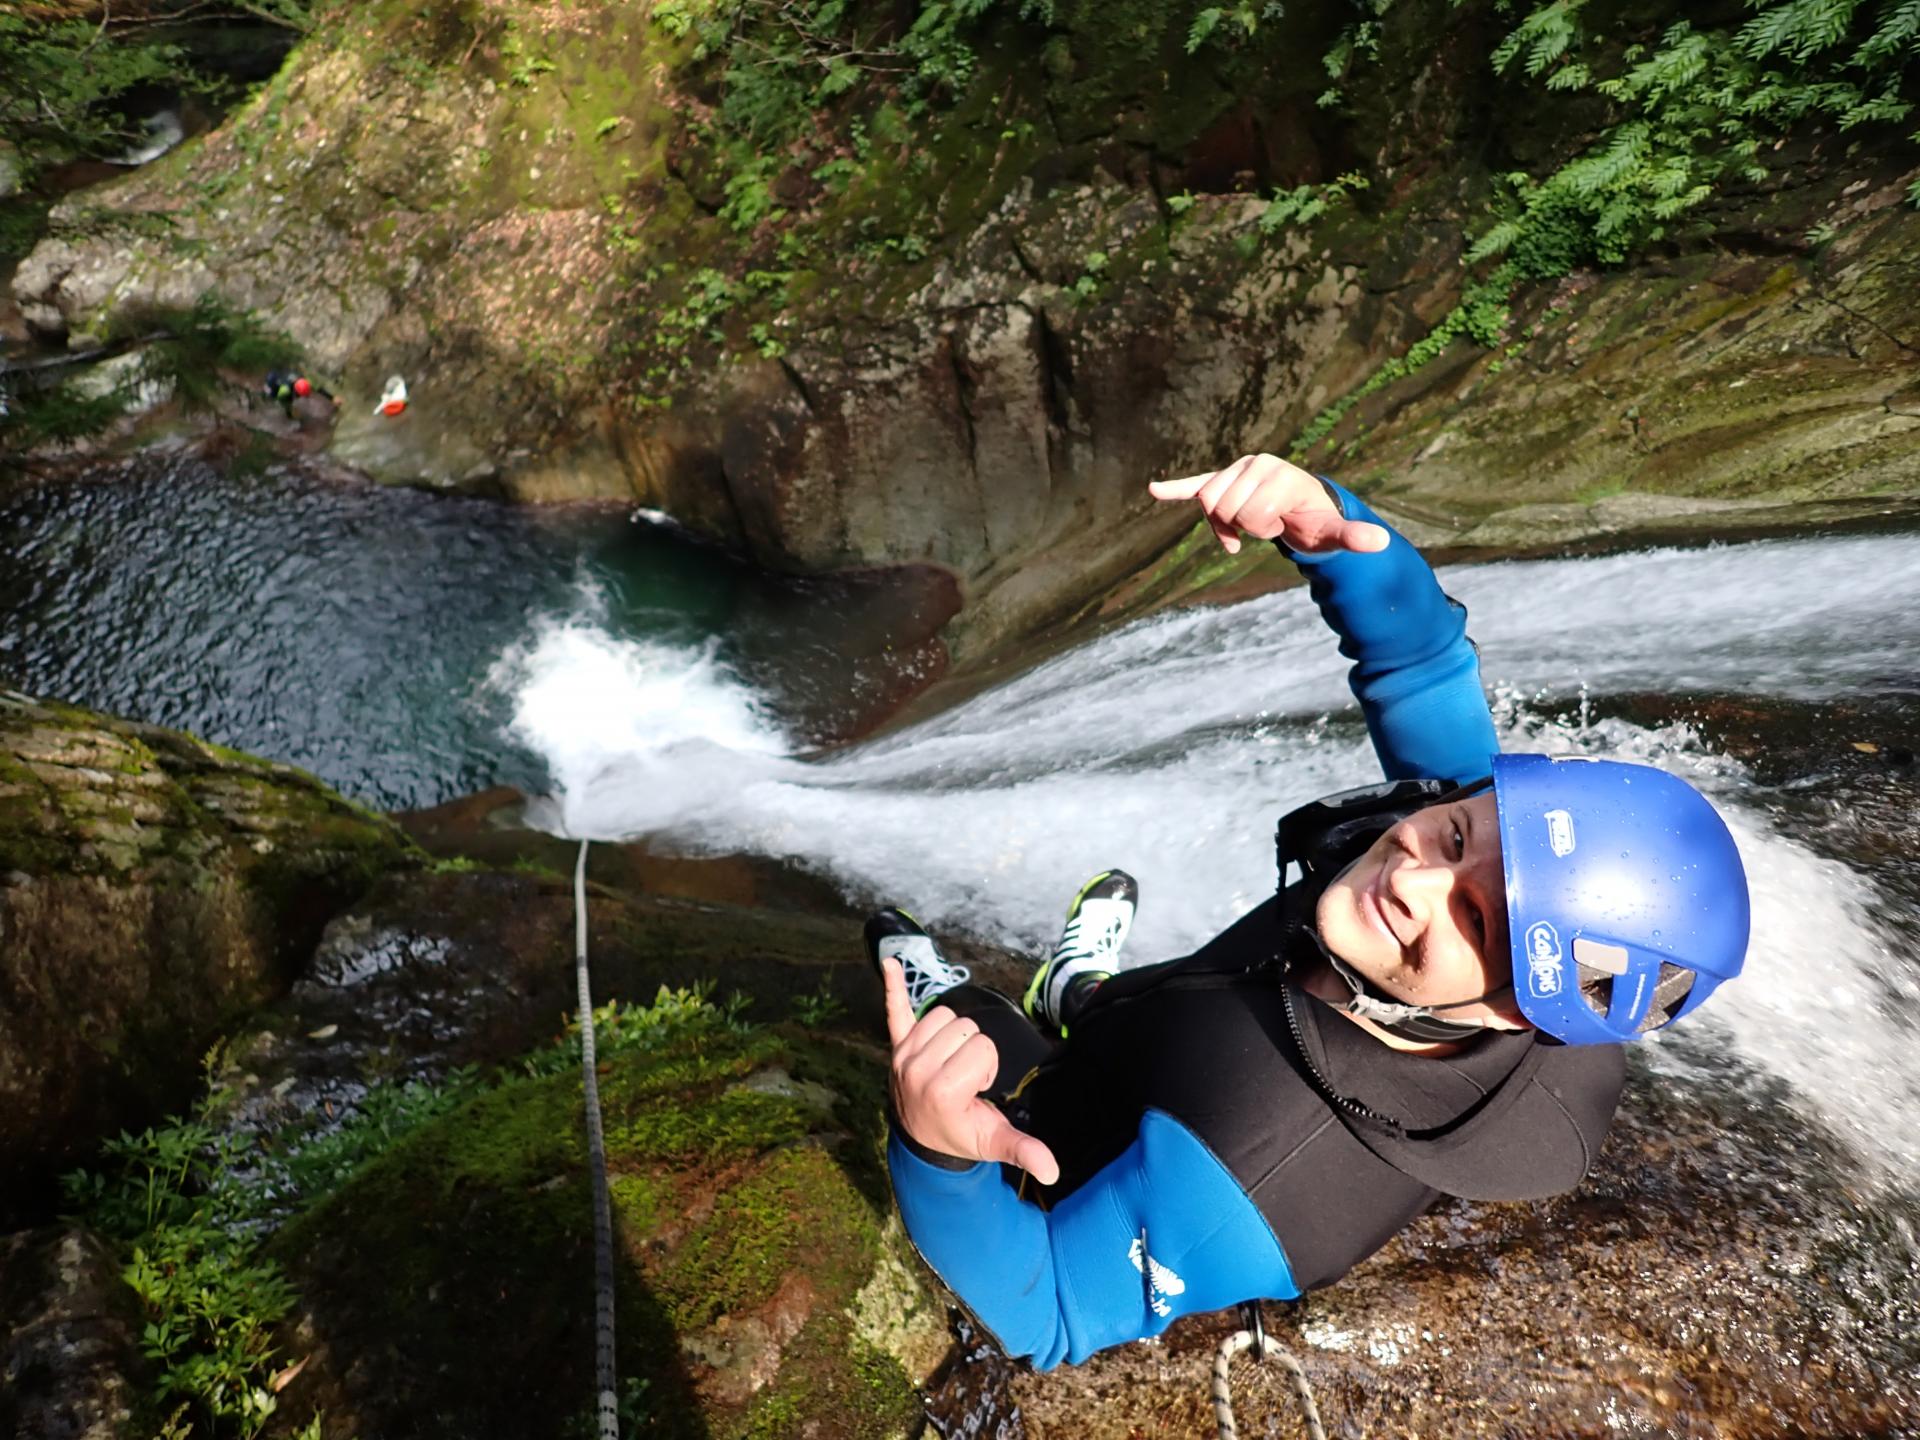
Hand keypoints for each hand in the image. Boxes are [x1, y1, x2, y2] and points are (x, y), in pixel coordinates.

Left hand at [882, 958, 1060, 1184]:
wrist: (922, 1141)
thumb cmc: (960, 1134)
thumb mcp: (992, 1142)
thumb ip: (1021, 1150)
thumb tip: (1052, 1171)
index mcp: (943, 1089)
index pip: (982, 1047)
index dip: (988, 1066)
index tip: (977, 1090)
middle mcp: (918, 1068)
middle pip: (963, 1027)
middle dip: (972, 1050)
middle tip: (964, 1079)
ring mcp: (904, 1055)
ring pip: (941, 1015)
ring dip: (953, 1034)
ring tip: (951, 1062)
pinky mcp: (896, 1046)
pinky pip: (894, 1010)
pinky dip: (893, 986)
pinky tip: (889, 962)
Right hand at [1148, 452, 1390, 554]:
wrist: (1306, 510)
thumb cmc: (1317, 521)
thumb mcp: (1333, 532)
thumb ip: (1353, 537)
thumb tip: (1380, 542)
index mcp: (1276, 472)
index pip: (1247, 511)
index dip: (1260, 528)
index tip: (1280, 525)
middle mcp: (1255, 464)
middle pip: (1224, 506)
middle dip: (1243, 525)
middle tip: (1265, 524)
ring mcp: (1236, 471)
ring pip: (1209, 504)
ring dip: (1225, 524)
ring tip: (1248, 525)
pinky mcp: (1222, 480)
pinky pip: (1195, 485)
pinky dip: (1174, 489)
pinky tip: (1152, 489)